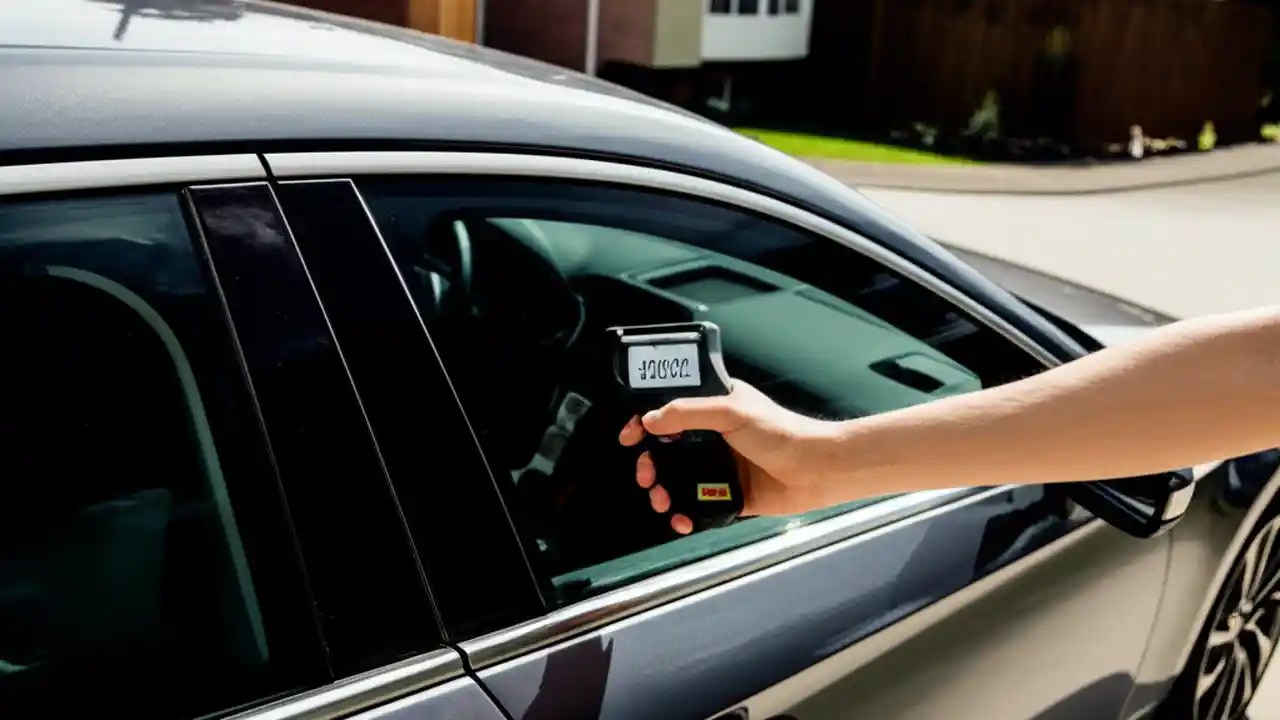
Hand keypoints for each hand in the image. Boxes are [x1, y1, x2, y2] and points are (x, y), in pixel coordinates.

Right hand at [618, 379, 833, 534]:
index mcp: (715, 408)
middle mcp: (715, 437)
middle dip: (650, 465)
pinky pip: (699, 505)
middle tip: (646, 476)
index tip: (630, 437)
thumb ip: (688, 412)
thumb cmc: (781, 433)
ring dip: (663, 491)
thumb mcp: (731, 412)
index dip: (646, 422)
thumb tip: (649, 420)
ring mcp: (722, 467)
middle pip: (668, 451)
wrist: (817, 471)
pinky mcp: (730, 495)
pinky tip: (680, 519)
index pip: (670, 411)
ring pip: (679, 480)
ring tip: (661, 500)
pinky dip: (685, 513)